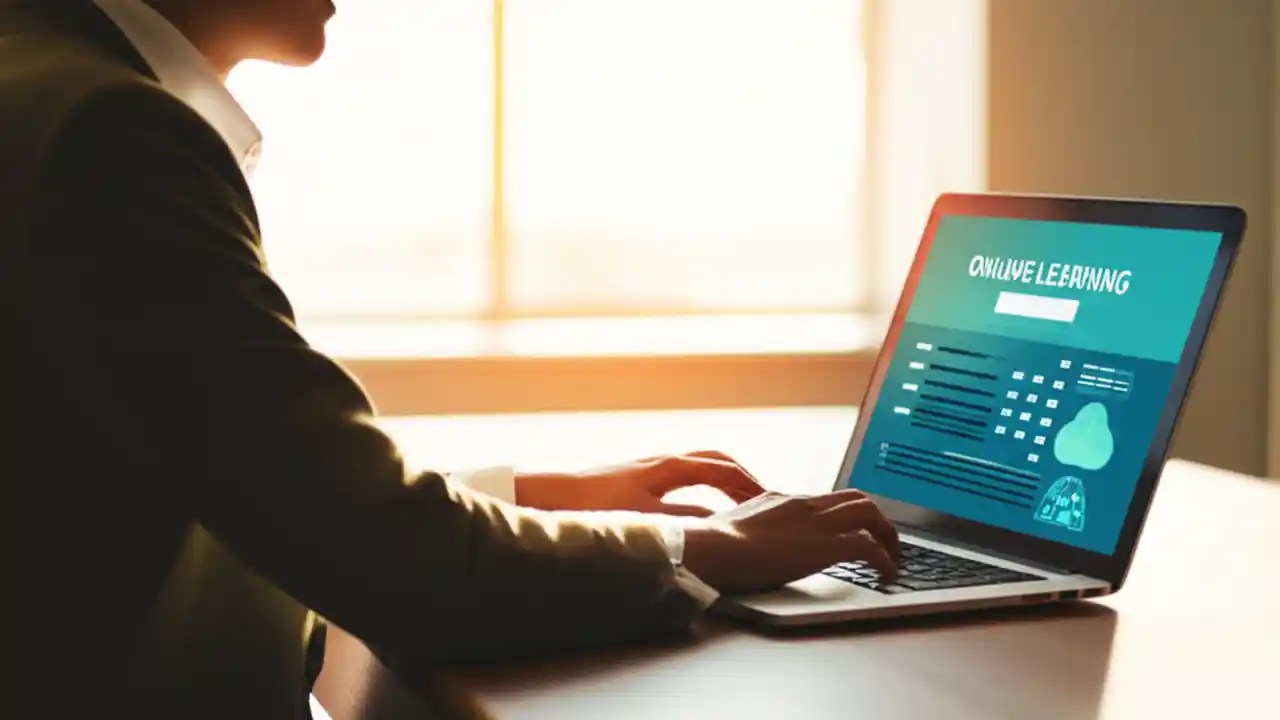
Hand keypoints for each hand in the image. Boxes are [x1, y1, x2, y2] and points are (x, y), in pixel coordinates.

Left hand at [515, 451, 766, 515]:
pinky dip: (703, 485)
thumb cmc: (596, 504)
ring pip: (698, 465)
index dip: (748, 484)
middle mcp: (663, 461)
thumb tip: (721, 523)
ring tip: (737, 502)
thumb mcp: (647, 517)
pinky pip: (683, 475)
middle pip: (714, 460)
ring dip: (722, 479)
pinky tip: (700, 506)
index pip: (722, 469)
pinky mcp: (638, 478)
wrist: (551, 494)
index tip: (769, 501)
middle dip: (741, 477)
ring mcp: (650, 467)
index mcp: (670, 466)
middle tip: (761, 498)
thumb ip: (687, 519)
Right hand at [682, 489, 899, 592]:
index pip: (828, 500)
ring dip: (888, 537)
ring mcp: (817, 522)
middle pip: (857, 498)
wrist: (713, 548)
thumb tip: (745, 543)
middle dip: (878, 520)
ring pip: (870, 513)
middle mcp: (805, 504)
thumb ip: (752, 530)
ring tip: (893, 559)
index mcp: (785, 500)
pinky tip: (887, 575)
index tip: (854, 530)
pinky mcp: (826, 545)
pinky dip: (884, 559)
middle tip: (885, 543)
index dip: (848, 515)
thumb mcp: (735, 528)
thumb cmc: (713, 545)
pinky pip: (868, 546)